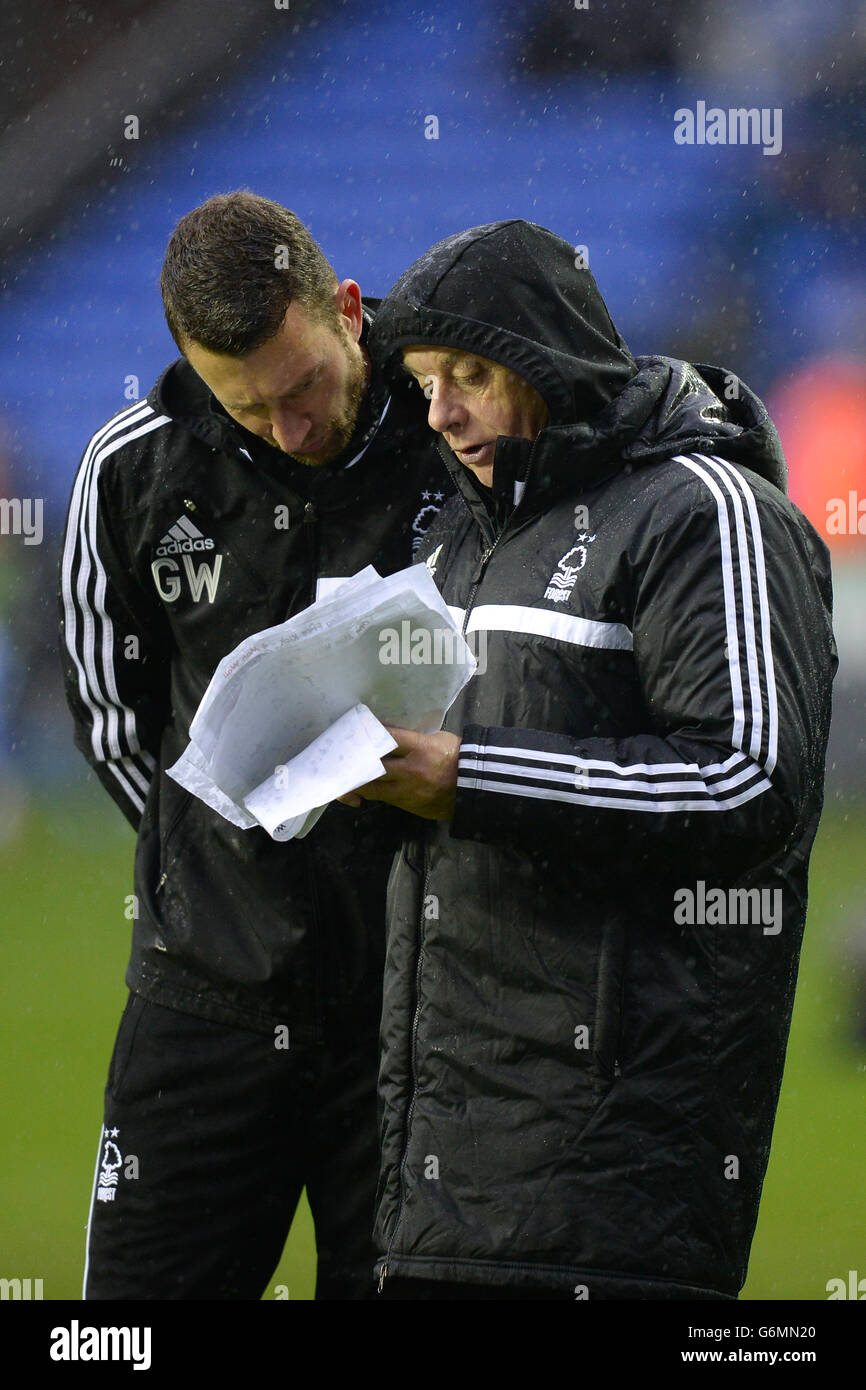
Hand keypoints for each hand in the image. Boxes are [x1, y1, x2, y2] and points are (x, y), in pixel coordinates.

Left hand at [337, 727, 459, 819]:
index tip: (354, 730)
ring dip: (357, 783)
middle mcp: (412, 770)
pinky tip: (362, 789)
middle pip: (372, 767)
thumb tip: (385, 734)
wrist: (474, 786)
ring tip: (343, 778)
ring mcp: (409, 791)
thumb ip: (411, 738)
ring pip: (373, 788)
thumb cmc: (455, 756)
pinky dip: (373, 792)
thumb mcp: (436, 739)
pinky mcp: (408, 805)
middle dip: (353, 764)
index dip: (368, 733)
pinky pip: (384, 799)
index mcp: (421, 748)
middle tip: (337, 760)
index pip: (387, 738)